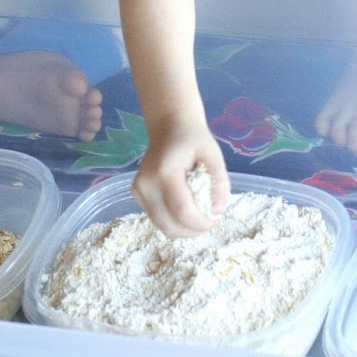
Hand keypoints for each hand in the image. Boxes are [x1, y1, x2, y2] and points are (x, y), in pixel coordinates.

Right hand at [132, 120, 228, 238]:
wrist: (169, 126)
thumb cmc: (193, 139)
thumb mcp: (213, 155)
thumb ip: (219, 182)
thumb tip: (218, 211)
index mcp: (165, 172)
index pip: (182, 211)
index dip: (201, 223)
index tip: (217, 219)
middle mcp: (146, 184)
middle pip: (169, 226)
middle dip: (193, 230)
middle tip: (210, 220)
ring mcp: (138, 191)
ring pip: (162, 226)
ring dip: (184, 228)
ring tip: (199, 214)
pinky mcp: (137, 195)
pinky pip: (158, 219)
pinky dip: (174, 221)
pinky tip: (186, 207)